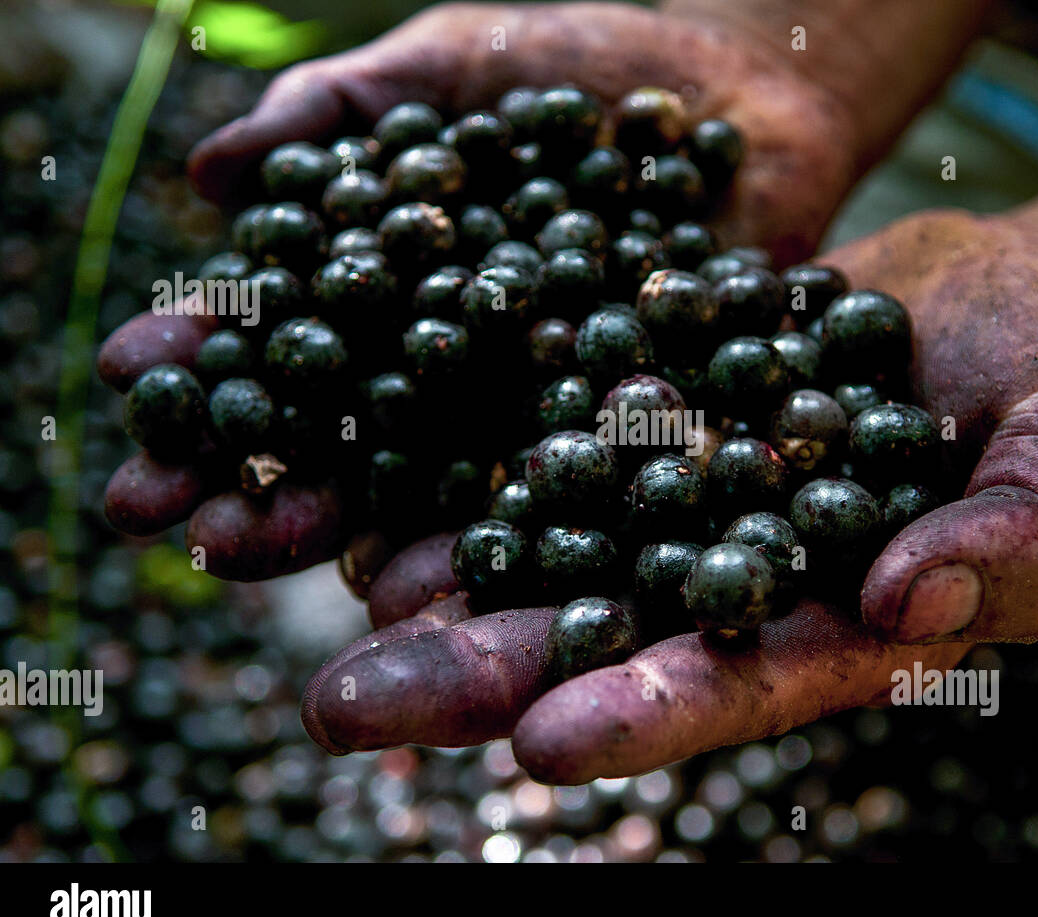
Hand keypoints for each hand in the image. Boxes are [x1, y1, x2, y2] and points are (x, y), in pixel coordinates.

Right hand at [99, 0, 879, 570]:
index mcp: (407, 287)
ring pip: (439, 481)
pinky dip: (502, 526)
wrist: (748, 86)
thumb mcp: (454, 61)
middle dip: (251, 472)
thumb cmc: (589, 60)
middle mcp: (463, 364)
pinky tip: (432, 576)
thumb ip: (346, 113)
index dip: (212, 351)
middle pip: (347, 431)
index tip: (129, 375)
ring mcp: (542, 407)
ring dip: (344, 524)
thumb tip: (210, 171)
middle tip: (164, 518)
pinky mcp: (631, 429)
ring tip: (258, 555)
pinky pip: (566, 488)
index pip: (291, 329)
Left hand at [299, 207, 1037, 781]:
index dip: (646, 714)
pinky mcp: (653, 409)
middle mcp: (733, 579)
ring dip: (436, 573)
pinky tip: (373, 467)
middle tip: (343, 712)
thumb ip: (1009, 546)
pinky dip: (474, 451)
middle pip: (594, 635)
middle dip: (474, 674)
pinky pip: (554, 431)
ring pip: (545, 542)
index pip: (732, 685)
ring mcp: (683, 494)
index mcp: (831, 628)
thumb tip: (904, 603)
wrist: (1006, 303)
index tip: (542, 747)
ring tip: (316, 595)